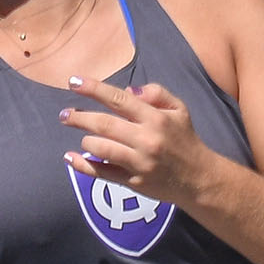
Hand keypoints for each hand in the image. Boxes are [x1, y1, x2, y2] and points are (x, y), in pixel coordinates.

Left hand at [58, 76, 216, 205]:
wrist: (199, 178)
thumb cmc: (185, 140)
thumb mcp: (179, 110)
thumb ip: (156, 93)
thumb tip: (126, 90)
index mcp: (156, 118)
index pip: (119, 99)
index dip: (93, 89)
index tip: (73, 82)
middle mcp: (146, 140)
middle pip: (104, 124)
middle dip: (79, 117)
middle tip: (64, 114)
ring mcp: (139, 163)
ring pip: (101, 148)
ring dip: (86, 139)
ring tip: (83, 135)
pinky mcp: (133, 182)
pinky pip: (102, 173)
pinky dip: (83, 165)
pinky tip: (70, 157)